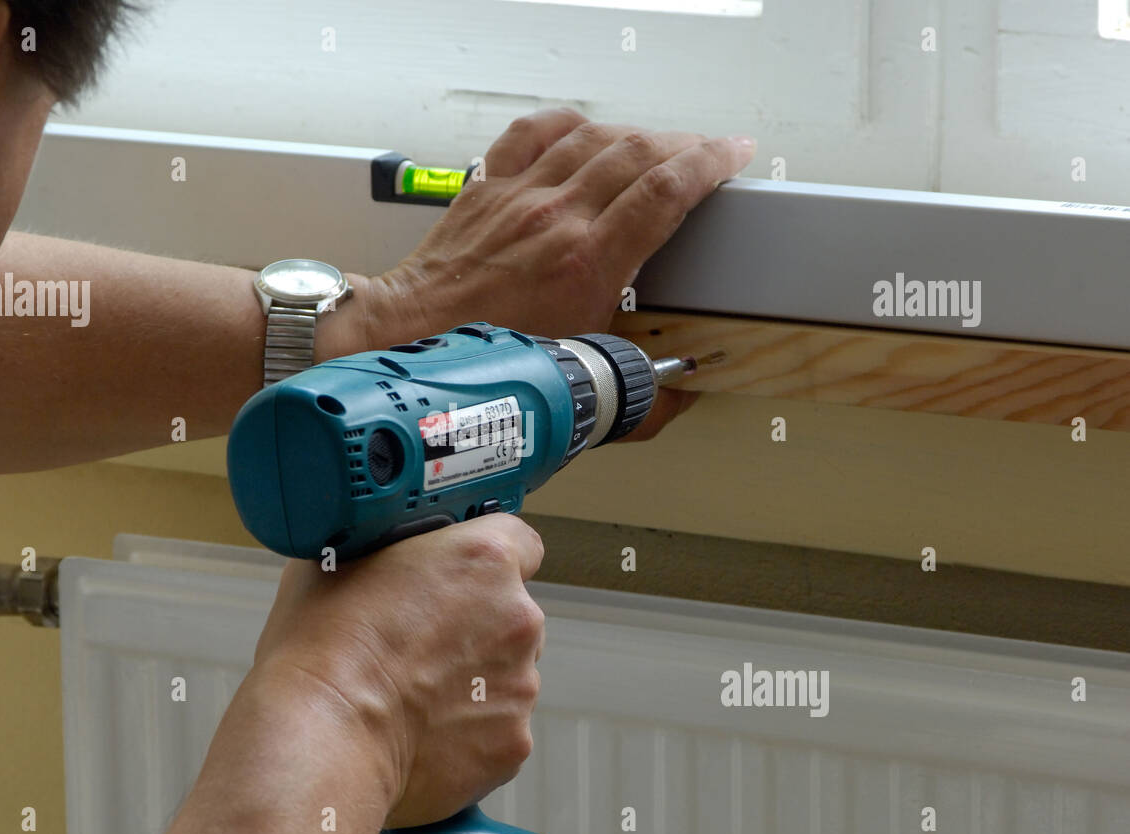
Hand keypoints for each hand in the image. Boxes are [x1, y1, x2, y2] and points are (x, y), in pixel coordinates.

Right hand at [152, 514, 543, 833]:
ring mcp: (520, 684)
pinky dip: (467, 734)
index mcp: (484, 561)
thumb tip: (379, 554)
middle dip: (476, 629)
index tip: (464, 576)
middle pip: (511, 615)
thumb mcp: (338, 560)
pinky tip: (420, 734)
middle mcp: (516, 618)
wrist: (323, 738)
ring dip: (472, 683)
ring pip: (504, 676)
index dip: (487, 561)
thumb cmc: (322, 650)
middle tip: (420, 645)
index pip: (520, 543)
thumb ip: (386, 549)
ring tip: (412, 697)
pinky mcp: (511, 743)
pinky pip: (495, 730)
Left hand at [351, 109, 755, 438]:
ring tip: (657, 145)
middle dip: (684, 145)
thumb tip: (677, 397)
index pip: (665, 189)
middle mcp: (555, 217)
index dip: (709, 164)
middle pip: (637, 152)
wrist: (408, 342)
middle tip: (706, 153)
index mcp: (586, 263)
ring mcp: (520, 196)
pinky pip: (535, 132)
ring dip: (634, 135)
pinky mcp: (489, 188)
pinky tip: (584, 132)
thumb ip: (637, 400)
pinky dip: (568, 125)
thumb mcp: (573, 389)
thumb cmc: (479, 364)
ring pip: (593, 136)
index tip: (732, 156)